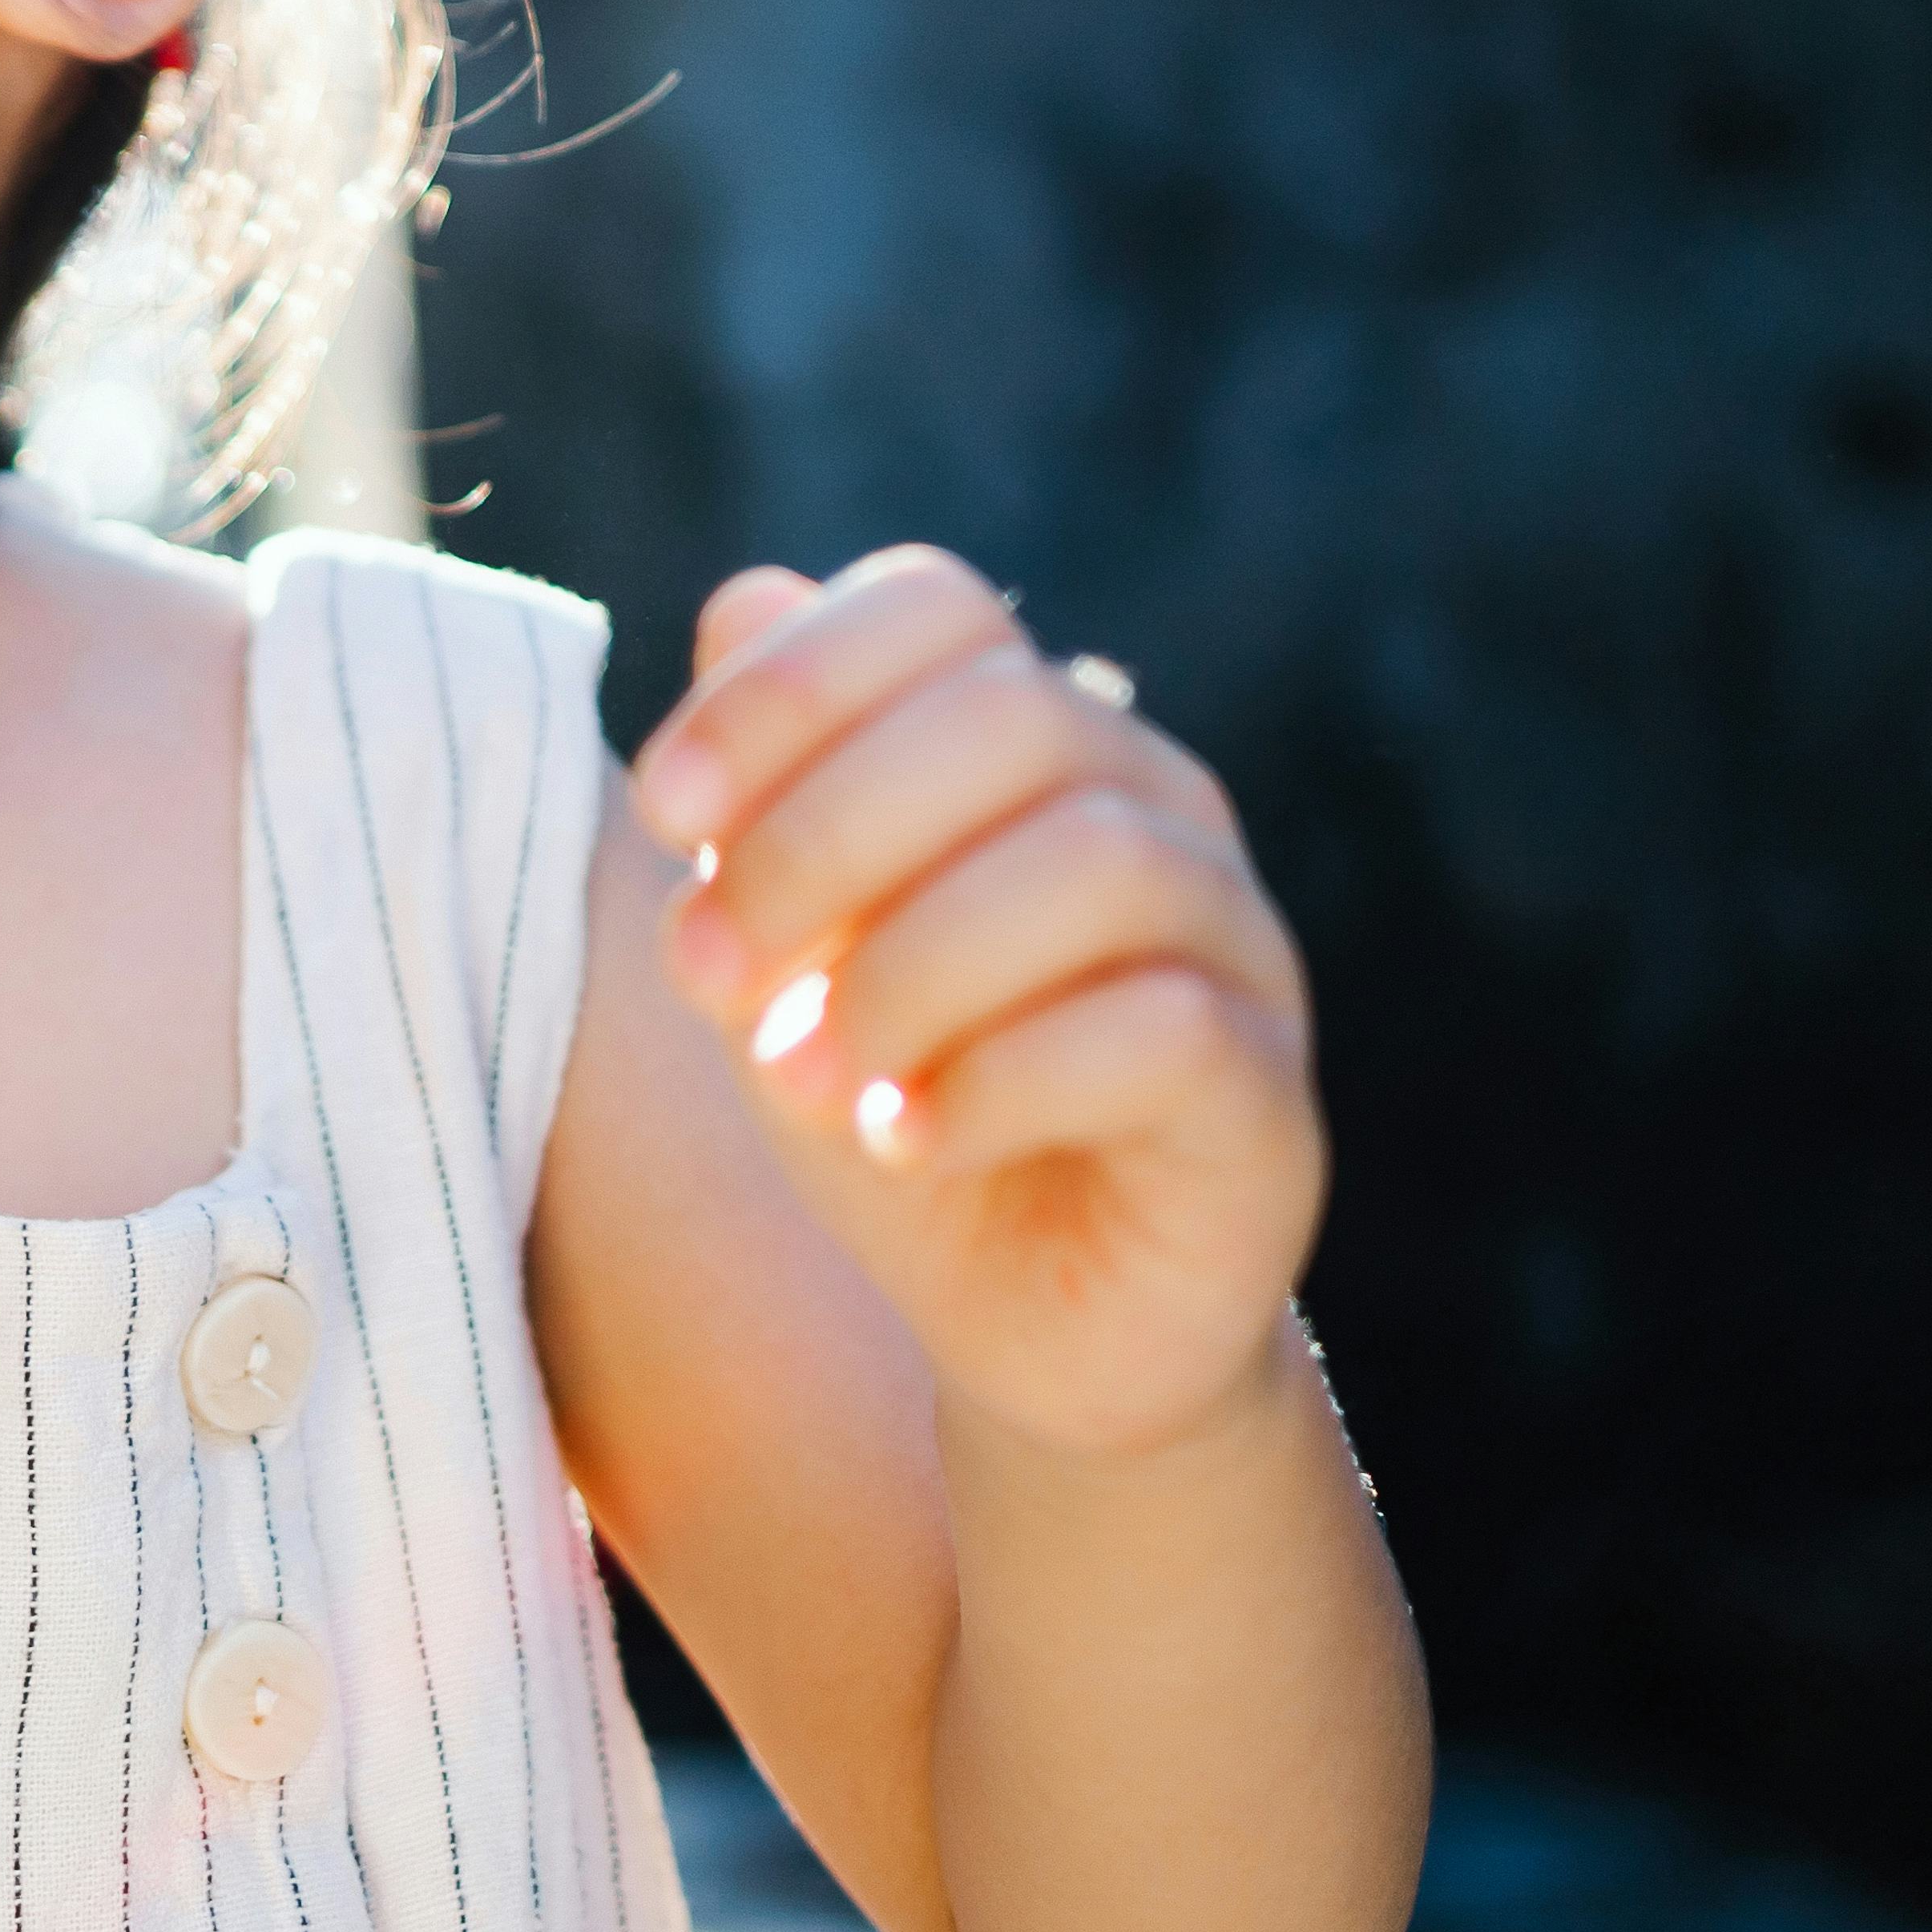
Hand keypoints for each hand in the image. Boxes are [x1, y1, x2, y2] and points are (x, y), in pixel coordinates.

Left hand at [629, 549, 1316, 1466]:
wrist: (1028, 1332)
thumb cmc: (896, 1108)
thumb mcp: (784, 959)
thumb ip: (759, 803)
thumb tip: (742, 599)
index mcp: (1033, 740)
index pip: (936, 606)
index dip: (786, 684)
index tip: (661, 812)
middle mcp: (1156, 806)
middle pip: (1012, 713)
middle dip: (820, 837)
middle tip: (702, 977)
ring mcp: (1235, 944)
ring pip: (1099, 863)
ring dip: (906, 970)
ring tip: (799, 1083)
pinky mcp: (1270, 1098)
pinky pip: (1165, 1030)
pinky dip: (998, 1080)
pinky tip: (900, 1139)